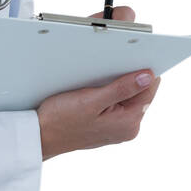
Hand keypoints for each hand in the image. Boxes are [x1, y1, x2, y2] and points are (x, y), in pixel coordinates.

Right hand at [36, 6, 161, 159]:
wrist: (41, 136)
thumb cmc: (62, 120)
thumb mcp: (92, 100)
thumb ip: (122, 89)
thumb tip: (148, 76)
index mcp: (129, 123)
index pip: (149, 89)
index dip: (143, 70)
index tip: (133, 54)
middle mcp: (128, 128)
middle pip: (140, 92)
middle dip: (129, 76)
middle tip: (110, 66)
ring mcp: (119, 129)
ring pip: (129, 97)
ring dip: (118, 84)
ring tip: (99, 80)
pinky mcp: (110, 126)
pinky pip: (118, 104)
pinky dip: (111, 93)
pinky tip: (96, 89)